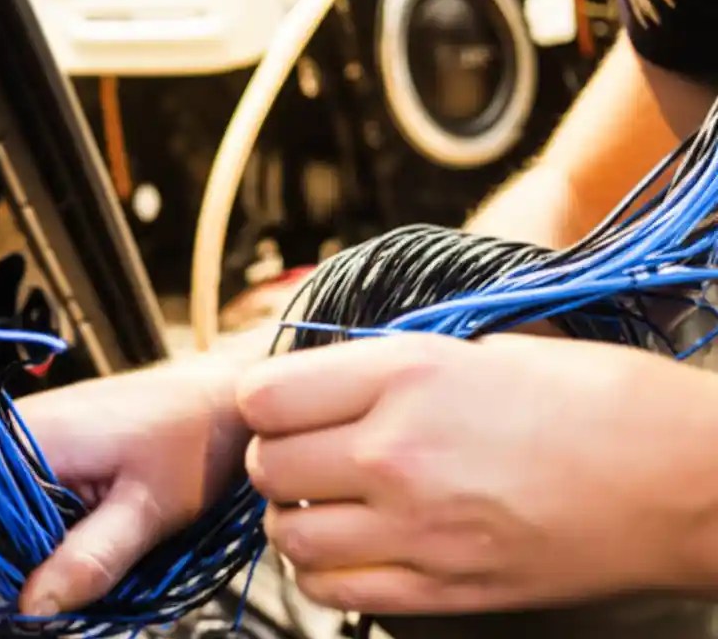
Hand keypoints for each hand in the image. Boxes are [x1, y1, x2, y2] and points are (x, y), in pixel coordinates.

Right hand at [0, 356, 251, 633]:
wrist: (229, 400)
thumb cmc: (195, 438)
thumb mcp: (147, 510)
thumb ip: (89, 560)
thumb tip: (31, 608)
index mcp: (23, 442)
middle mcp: (14, 436)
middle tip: (11, 629)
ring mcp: (30, 440)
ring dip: (12, 565)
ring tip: (41, 606)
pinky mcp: (51, 450)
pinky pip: (22, 506)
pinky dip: (35, 543)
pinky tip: (62, 567)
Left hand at [239, 333, 717, 614]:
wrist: (685, 480)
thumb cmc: (599, 400)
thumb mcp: (484, 349)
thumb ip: (393, 371)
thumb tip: (328, 385)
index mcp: (406, 377)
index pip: (263, 397)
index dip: (263, 400)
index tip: (281, 404)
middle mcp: (397, 452)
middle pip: (265, 466)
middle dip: (274, 457)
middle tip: (305, 451)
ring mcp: (417, 528)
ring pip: (288, 534)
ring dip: (293, 516)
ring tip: (326, 502)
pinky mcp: (443, 588)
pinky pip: (333, 589)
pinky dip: (322, 569)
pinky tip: (348, 547)